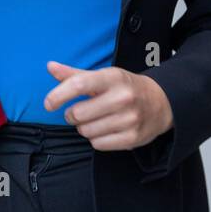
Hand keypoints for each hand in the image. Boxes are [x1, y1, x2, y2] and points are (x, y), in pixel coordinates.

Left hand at [43, 61, 173, 151]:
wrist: (162, 102)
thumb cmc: (125, 88)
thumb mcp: (103, 76)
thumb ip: (74, 74)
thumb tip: (50, 66)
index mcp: (113, 77)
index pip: (79, 84)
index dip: (58, 95)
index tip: (48, 104)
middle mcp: (122, 97)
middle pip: (77, 113)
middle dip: (72, 115)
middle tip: (79, 112)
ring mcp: (129, 119)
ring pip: (85, 131)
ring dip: (84, 128)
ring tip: (95, 120)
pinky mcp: (132, 138)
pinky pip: (97, 144)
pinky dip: (95, 139)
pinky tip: (105, 130)